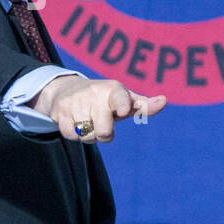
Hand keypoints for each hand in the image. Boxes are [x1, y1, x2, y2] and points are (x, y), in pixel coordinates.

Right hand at [29, 76, 166, 141]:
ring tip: (88, 121)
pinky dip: (74, 134)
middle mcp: (94, 93)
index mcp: (113, 90)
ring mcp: (75, 102)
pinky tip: (74, 122)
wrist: (65, 88)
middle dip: (104, 134)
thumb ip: (144, 106)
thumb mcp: (124, 99)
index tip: (124, 110)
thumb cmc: (104, 99)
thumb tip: (164, 101)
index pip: (119, 97)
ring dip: (88, 135)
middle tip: (102, 124)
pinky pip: (70, 135)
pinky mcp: (59, 111)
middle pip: (103, 131)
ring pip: (86, 135)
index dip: (122, 104)